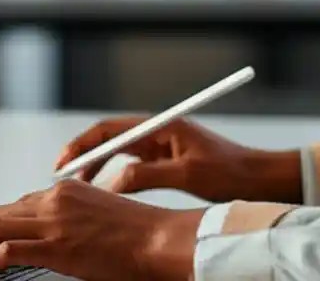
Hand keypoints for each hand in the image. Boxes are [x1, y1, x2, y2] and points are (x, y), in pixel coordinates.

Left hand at [0, 179, 201, 280]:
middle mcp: (55, 198)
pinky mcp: (53, 246)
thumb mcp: (99, 217)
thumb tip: (57, 239)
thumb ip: (72, 221)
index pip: (19, 204)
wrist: (159, 239)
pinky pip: (3, 252)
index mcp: (67, 189)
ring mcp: (52, 221)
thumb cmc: (141, 233)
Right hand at [55, 117, 301, 202]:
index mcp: (162, 126)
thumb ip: (149, 175)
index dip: (83, 144)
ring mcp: (162, 147)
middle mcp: (159, 132)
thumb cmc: (230, 171)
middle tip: (61, 177)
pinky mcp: (166, 161)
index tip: (65, 162)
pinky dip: (113, 177)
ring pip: (118, 153)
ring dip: (96, 167)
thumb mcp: (187, 174)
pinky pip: (130, 166)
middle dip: (83, 155)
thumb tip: (114, 181)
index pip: (111, 128)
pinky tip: (104, 192)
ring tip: (77, 187)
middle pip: (110, 138)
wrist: (258, 178)